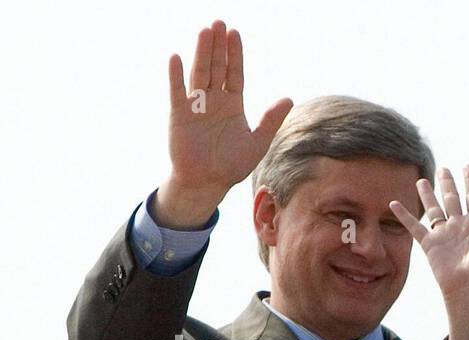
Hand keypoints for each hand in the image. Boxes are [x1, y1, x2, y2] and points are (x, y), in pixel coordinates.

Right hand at [158, 20, 291, 225]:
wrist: (208, 183)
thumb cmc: (231, 165)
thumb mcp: (257, 142)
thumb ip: (271, 120)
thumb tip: (289, 98)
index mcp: (232, 105)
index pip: (234, 74)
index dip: (234, 54)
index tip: (234, 33)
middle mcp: (214, 101)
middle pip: (216, 68)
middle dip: (218, 47)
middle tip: (219, 23)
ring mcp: (196, 106)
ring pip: (199, 74)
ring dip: (201, 53)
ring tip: (204, 32)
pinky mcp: (179, 115)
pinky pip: (178, 92)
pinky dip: (176, 76)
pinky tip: (177, 58)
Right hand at [390, 166, 468, 339]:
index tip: (468, 166)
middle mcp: (459, 227)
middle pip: (452, 200)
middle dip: (448, 184)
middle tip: (443, 169)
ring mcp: (444, 235)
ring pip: (434, 209)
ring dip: (428, 195)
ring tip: (421, 181)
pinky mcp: (430, 244)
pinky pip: (414, 226)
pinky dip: (404, 215)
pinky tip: (394, 203)